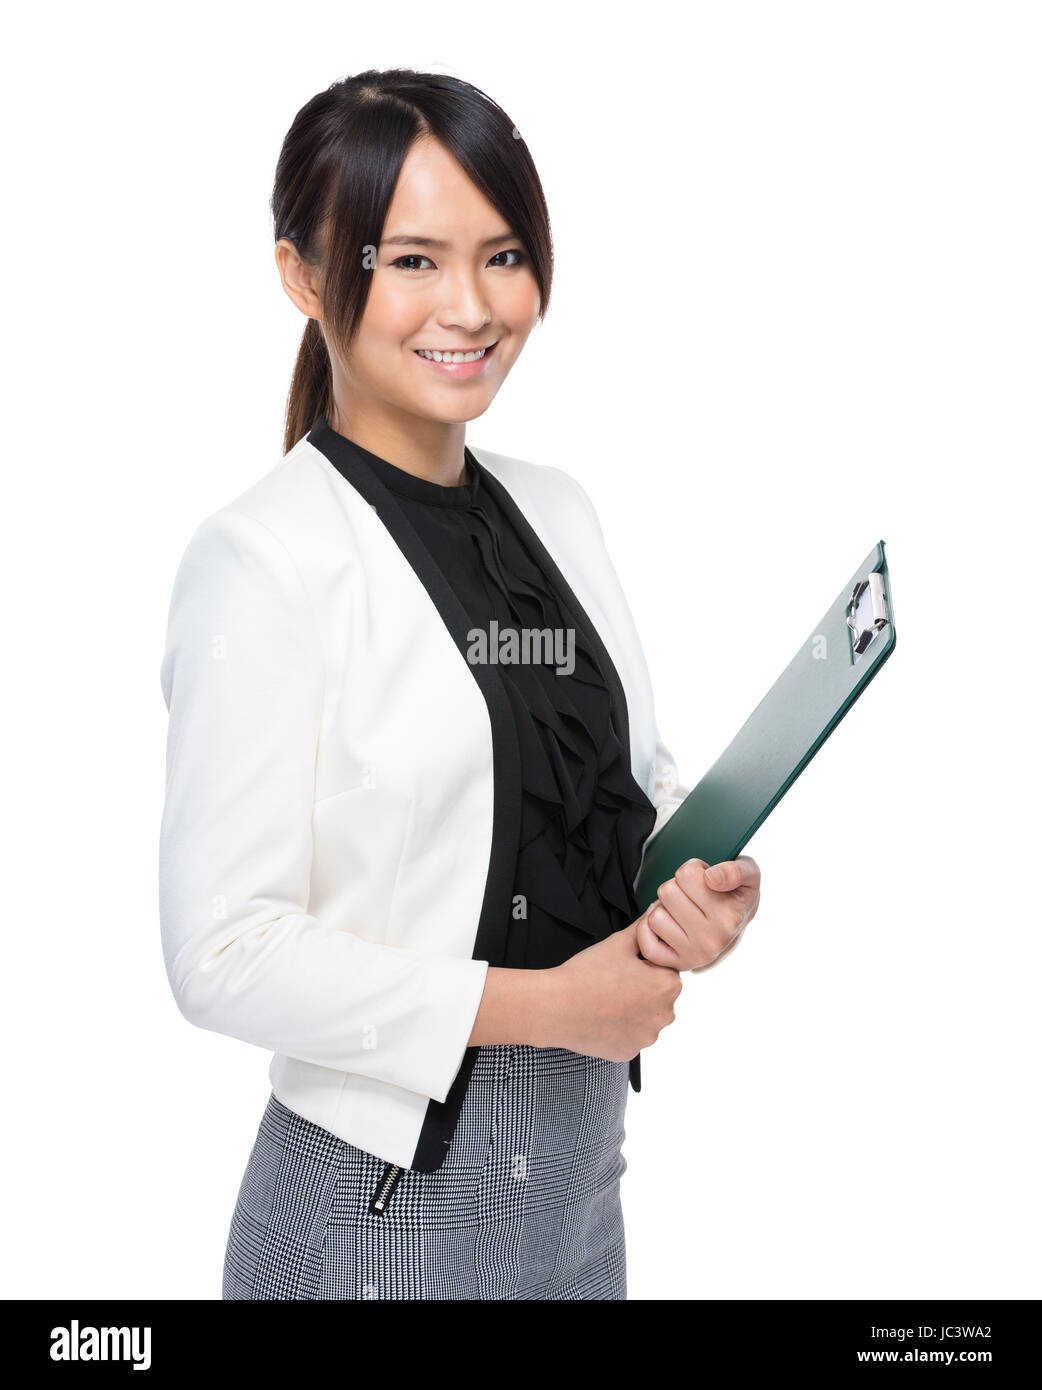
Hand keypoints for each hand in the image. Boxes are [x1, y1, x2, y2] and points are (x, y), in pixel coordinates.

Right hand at [543, 922, 682, 1061]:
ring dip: (632, 1010)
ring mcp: (646, 1037)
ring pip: (645, 1017)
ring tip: (606, 999)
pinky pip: (630, 1036)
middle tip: (613, 980)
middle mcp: (664, 1015)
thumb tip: (655, 913)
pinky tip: (602, 1016)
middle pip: (659, 995)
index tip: (625, 965)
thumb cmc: (586, 975)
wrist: (555, 1008)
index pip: (666, 969)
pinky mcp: (629, 1052)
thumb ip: (643, 928)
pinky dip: (620, 1028)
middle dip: (642, 988)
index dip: (645, 964)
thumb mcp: (618, 943)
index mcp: (667, 985)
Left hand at [636, 856, 761, 970]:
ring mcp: (695, 955)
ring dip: (663, 908)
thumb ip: (735, 870)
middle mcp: (714, 940)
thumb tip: (712, 878)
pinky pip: (647, 945)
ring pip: (655, 916)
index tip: (705, 879)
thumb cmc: (737, 894)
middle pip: (667, 892)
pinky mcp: (678, 965)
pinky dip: (648, 930)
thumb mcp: (748, 873)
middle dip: (676, 887)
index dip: (693, 870)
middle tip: (691, 895)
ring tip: (681, 910)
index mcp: (731, 917)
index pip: (687, 873)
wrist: (736, 924)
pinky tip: (666, 923)